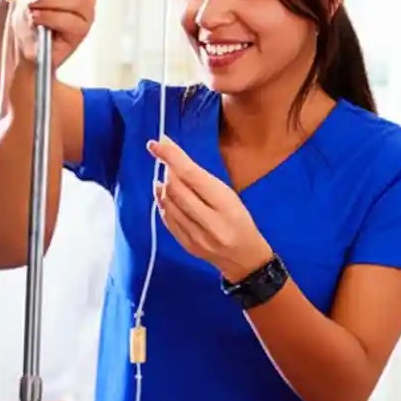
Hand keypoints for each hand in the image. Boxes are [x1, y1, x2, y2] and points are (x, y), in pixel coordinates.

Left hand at [147, 137, 273, 282]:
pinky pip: (167, 219)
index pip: (191, 175)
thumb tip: (170, 165)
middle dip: (168, 169)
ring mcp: (196, 236)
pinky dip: (162, 202)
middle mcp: (209, 222)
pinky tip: (163, 193)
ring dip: (164, 185)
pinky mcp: (186, 245)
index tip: (156, 142)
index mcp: (225, 204)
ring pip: (169, 203)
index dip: (171, 156)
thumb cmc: (240, 220)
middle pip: (176, 189)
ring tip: (167, 175)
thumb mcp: (229, 196)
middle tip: (166, 158)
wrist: (245, 258)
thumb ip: (202, 181)